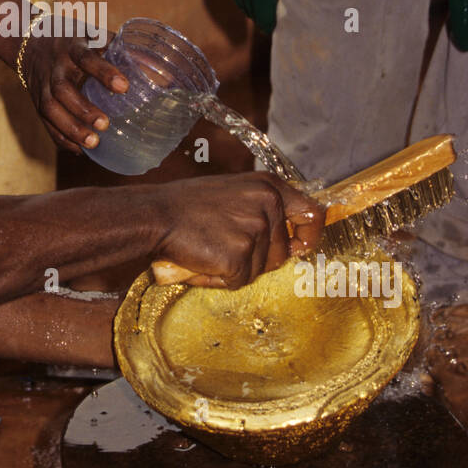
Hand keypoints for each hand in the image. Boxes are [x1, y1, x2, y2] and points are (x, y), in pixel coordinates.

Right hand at [20, 27, 128, 153]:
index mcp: (72, 46)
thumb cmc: (72, 39)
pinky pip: (45, 123)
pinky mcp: (36, 102)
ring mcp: (42, 85)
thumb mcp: (92, 34)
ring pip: (50, 109)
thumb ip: (119, 49)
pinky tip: (79, 150)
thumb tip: (157, 69)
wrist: (28, 42)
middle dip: (83, 109)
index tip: (124, 87)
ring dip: (71, 128)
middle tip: (105, 124)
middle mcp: (54, 67)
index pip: (86, 58)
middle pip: (62, 89)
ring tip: (93, 143)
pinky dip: (61, 138)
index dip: (104, 72)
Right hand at [153, 173, 324, 288]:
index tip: (301, 247)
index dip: (309, 235)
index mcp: (269, 186)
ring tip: (210, 250)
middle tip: (225, 247)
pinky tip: (202, 261)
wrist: (155, 215)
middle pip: (283, 252)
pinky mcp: (240, 256)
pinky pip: (239, 281)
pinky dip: (220, 279)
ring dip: (237, 269)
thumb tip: (285, 235)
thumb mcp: (234, 192)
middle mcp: (268, 204)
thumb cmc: (187, 205)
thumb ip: (261, 207)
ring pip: (261, 269)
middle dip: (259, 259)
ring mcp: (255, 231)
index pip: (312, 213)